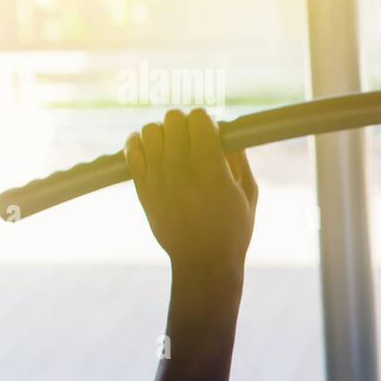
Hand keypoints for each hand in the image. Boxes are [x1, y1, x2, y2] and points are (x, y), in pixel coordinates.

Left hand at [124, 108, 257, 276]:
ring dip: (163, 132)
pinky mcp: (142, 189)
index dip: (206, 120)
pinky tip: (152, 149)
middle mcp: (180, 169)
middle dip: (185, 123)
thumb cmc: (233, 228)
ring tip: (173, 145)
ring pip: (150, 131)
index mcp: (210, 169)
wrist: (203, 262)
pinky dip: (139, 143)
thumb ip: (238, 158)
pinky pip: (132, 151)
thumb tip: (226, 131)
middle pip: (173, 120)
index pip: (198, 118)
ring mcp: (157, 179)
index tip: (212, 132)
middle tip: (193, 138)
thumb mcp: (248, 192)